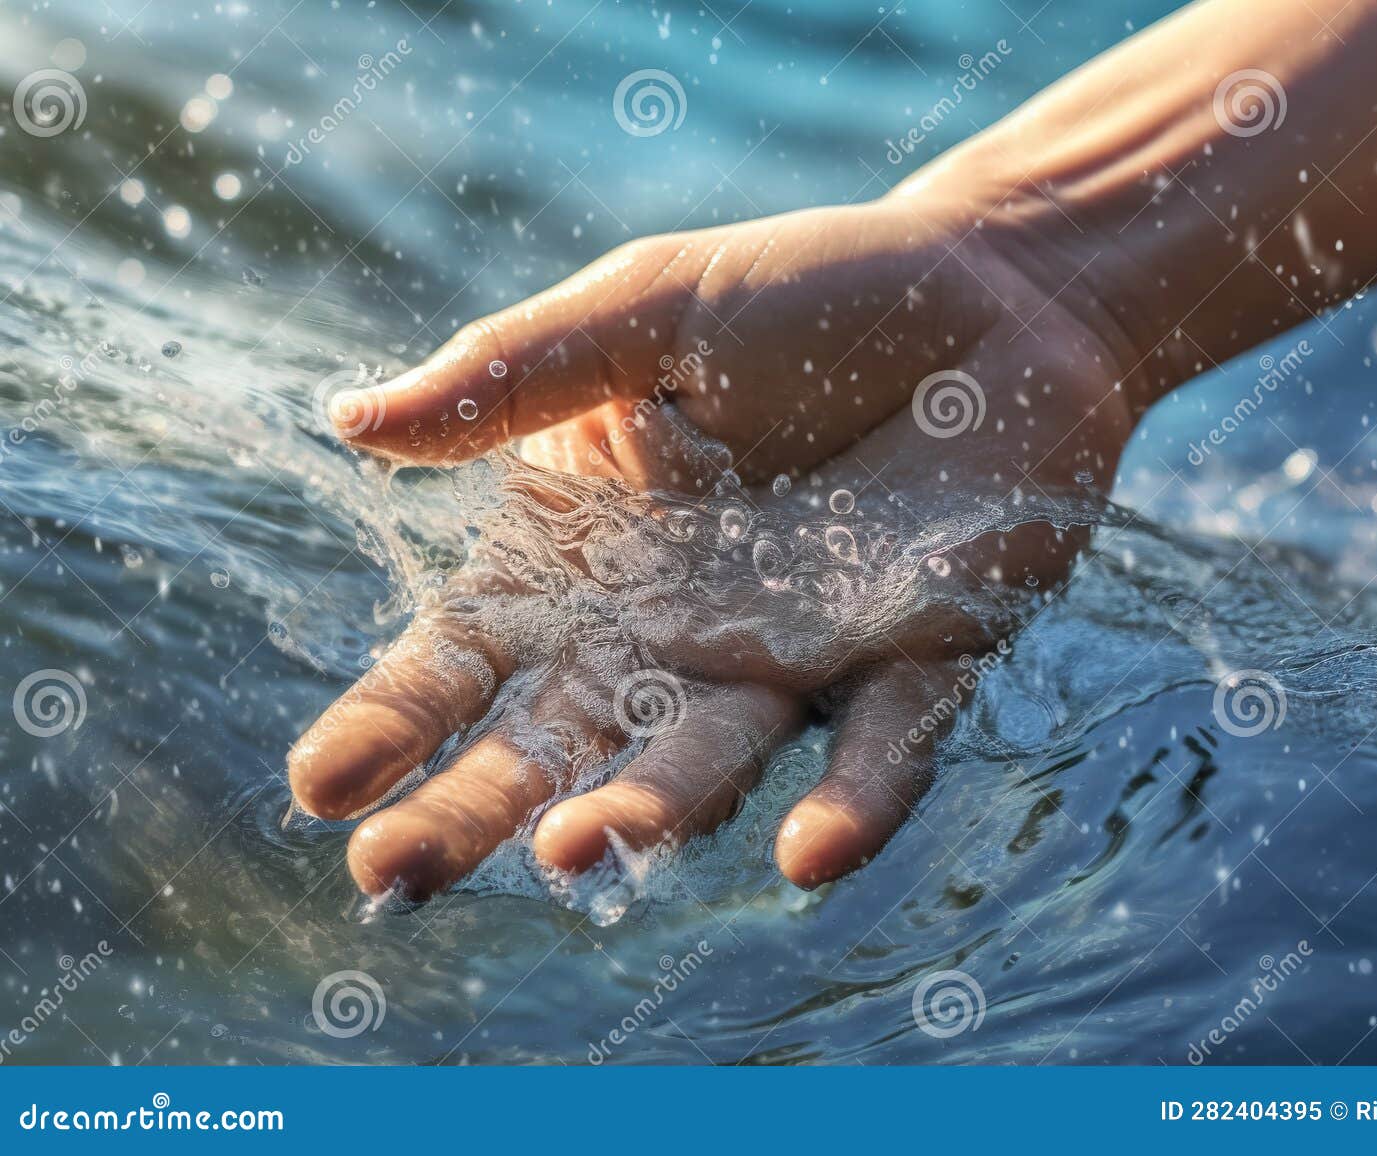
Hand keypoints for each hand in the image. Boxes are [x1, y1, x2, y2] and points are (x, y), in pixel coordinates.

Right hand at [288, 190, 1140, 900]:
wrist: (991, 291)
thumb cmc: (807, 294)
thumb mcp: (648, 308)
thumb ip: (517, 372)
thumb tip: (350, 419)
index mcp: (592, 552)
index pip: (471, 654)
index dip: (395, 719)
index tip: (319, 786)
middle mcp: (676, 631)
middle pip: (560, 743)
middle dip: (478, 811)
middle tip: (396, 878)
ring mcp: (794, 658)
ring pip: (706, 760)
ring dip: (644, 813)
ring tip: (575, 856)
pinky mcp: (918, 659)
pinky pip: (882, 748)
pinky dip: (850, 802)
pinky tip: (807, 855)